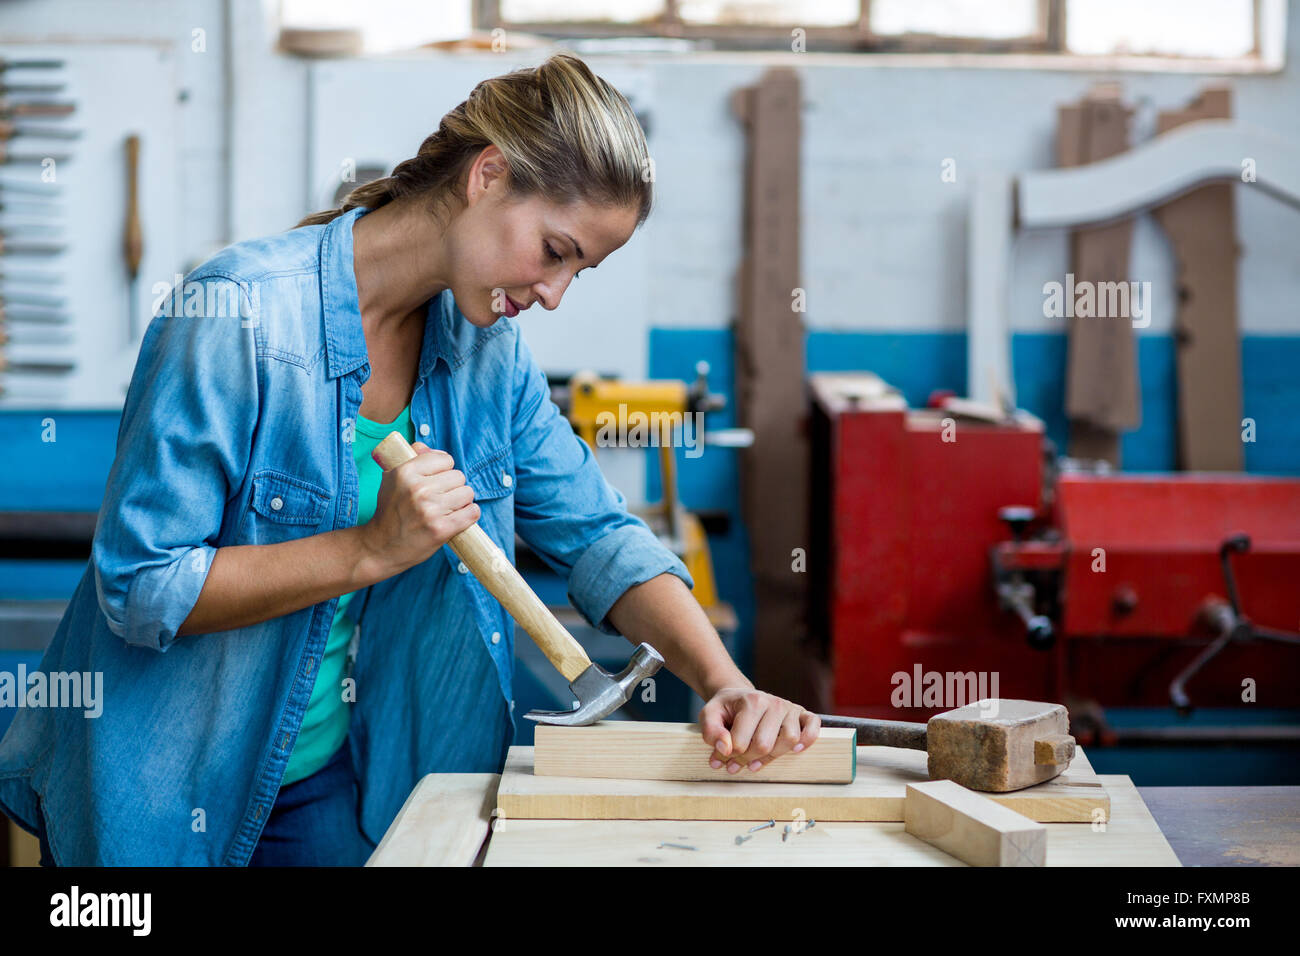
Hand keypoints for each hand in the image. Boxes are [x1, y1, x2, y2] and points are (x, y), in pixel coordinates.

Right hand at [360, 441, 478, 573]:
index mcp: (406, 472)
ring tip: (448, 509)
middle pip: (459, 476)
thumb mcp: (392, 479)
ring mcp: (430, 510)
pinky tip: (458, 517)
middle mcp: (418, 489)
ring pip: (467, 493)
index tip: (437, 481)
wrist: (381, 546)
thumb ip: (411, 458)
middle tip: (441, 499)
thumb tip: (428, 448)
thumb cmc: (390, 511)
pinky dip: (469, 515)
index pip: (446, 459)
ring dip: (462, 501)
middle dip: (453, 487)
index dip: (444, 470)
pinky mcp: (441, 529)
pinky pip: (472, 512)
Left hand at [698, 687, 820, 773]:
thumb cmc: (725, 708)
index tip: (720, 758)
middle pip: (765, 744)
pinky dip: (808, 739)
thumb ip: (711, 730)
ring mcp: (790, 708)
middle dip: (746, 760)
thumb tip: (725, 748)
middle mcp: (774, 702)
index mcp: (752, 700)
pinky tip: (795, 750)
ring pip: (790, 740)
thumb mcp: (708, 714)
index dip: (728, 756)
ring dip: (772, 757)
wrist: (738, 696)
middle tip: (734, 765)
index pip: (742, 741)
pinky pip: (813, 727)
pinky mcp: (801, 714)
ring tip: (754, 763)